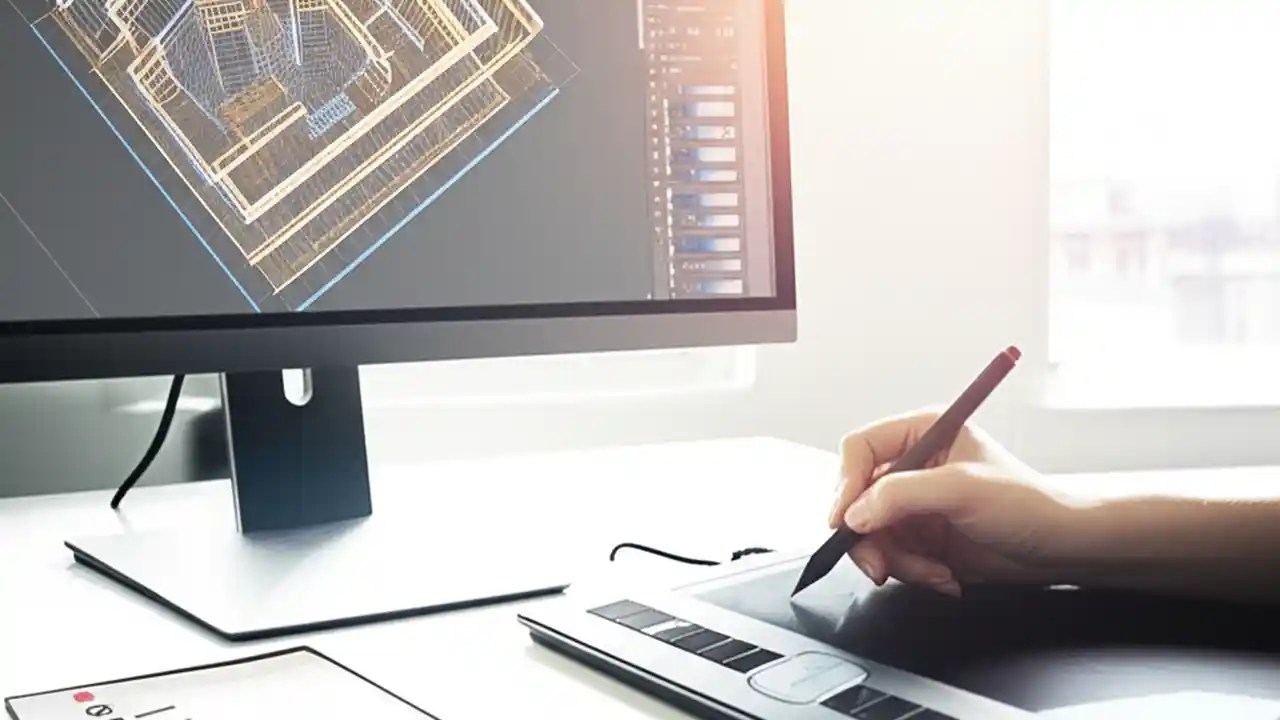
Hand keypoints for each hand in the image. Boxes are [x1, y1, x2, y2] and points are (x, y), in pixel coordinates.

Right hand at [829, 410, 1078, 596]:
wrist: (1060, 549)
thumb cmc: (1027, 505)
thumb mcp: (962, 490)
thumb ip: (902, 494)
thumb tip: (853, 513)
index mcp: (922, 433)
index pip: (860, 449)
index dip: (846, 484)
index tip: (843, 521)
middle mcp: (912, 465)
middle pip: (856, 498)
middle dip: (869, 537)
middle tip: (879, 566)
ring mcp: (914, 504)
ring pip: (870, 534)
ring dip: (897, 561)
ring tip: (934, 572)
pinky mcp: (920, 536)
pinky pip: (891, 557)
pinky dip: (912, 572)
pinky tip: (945, 575)